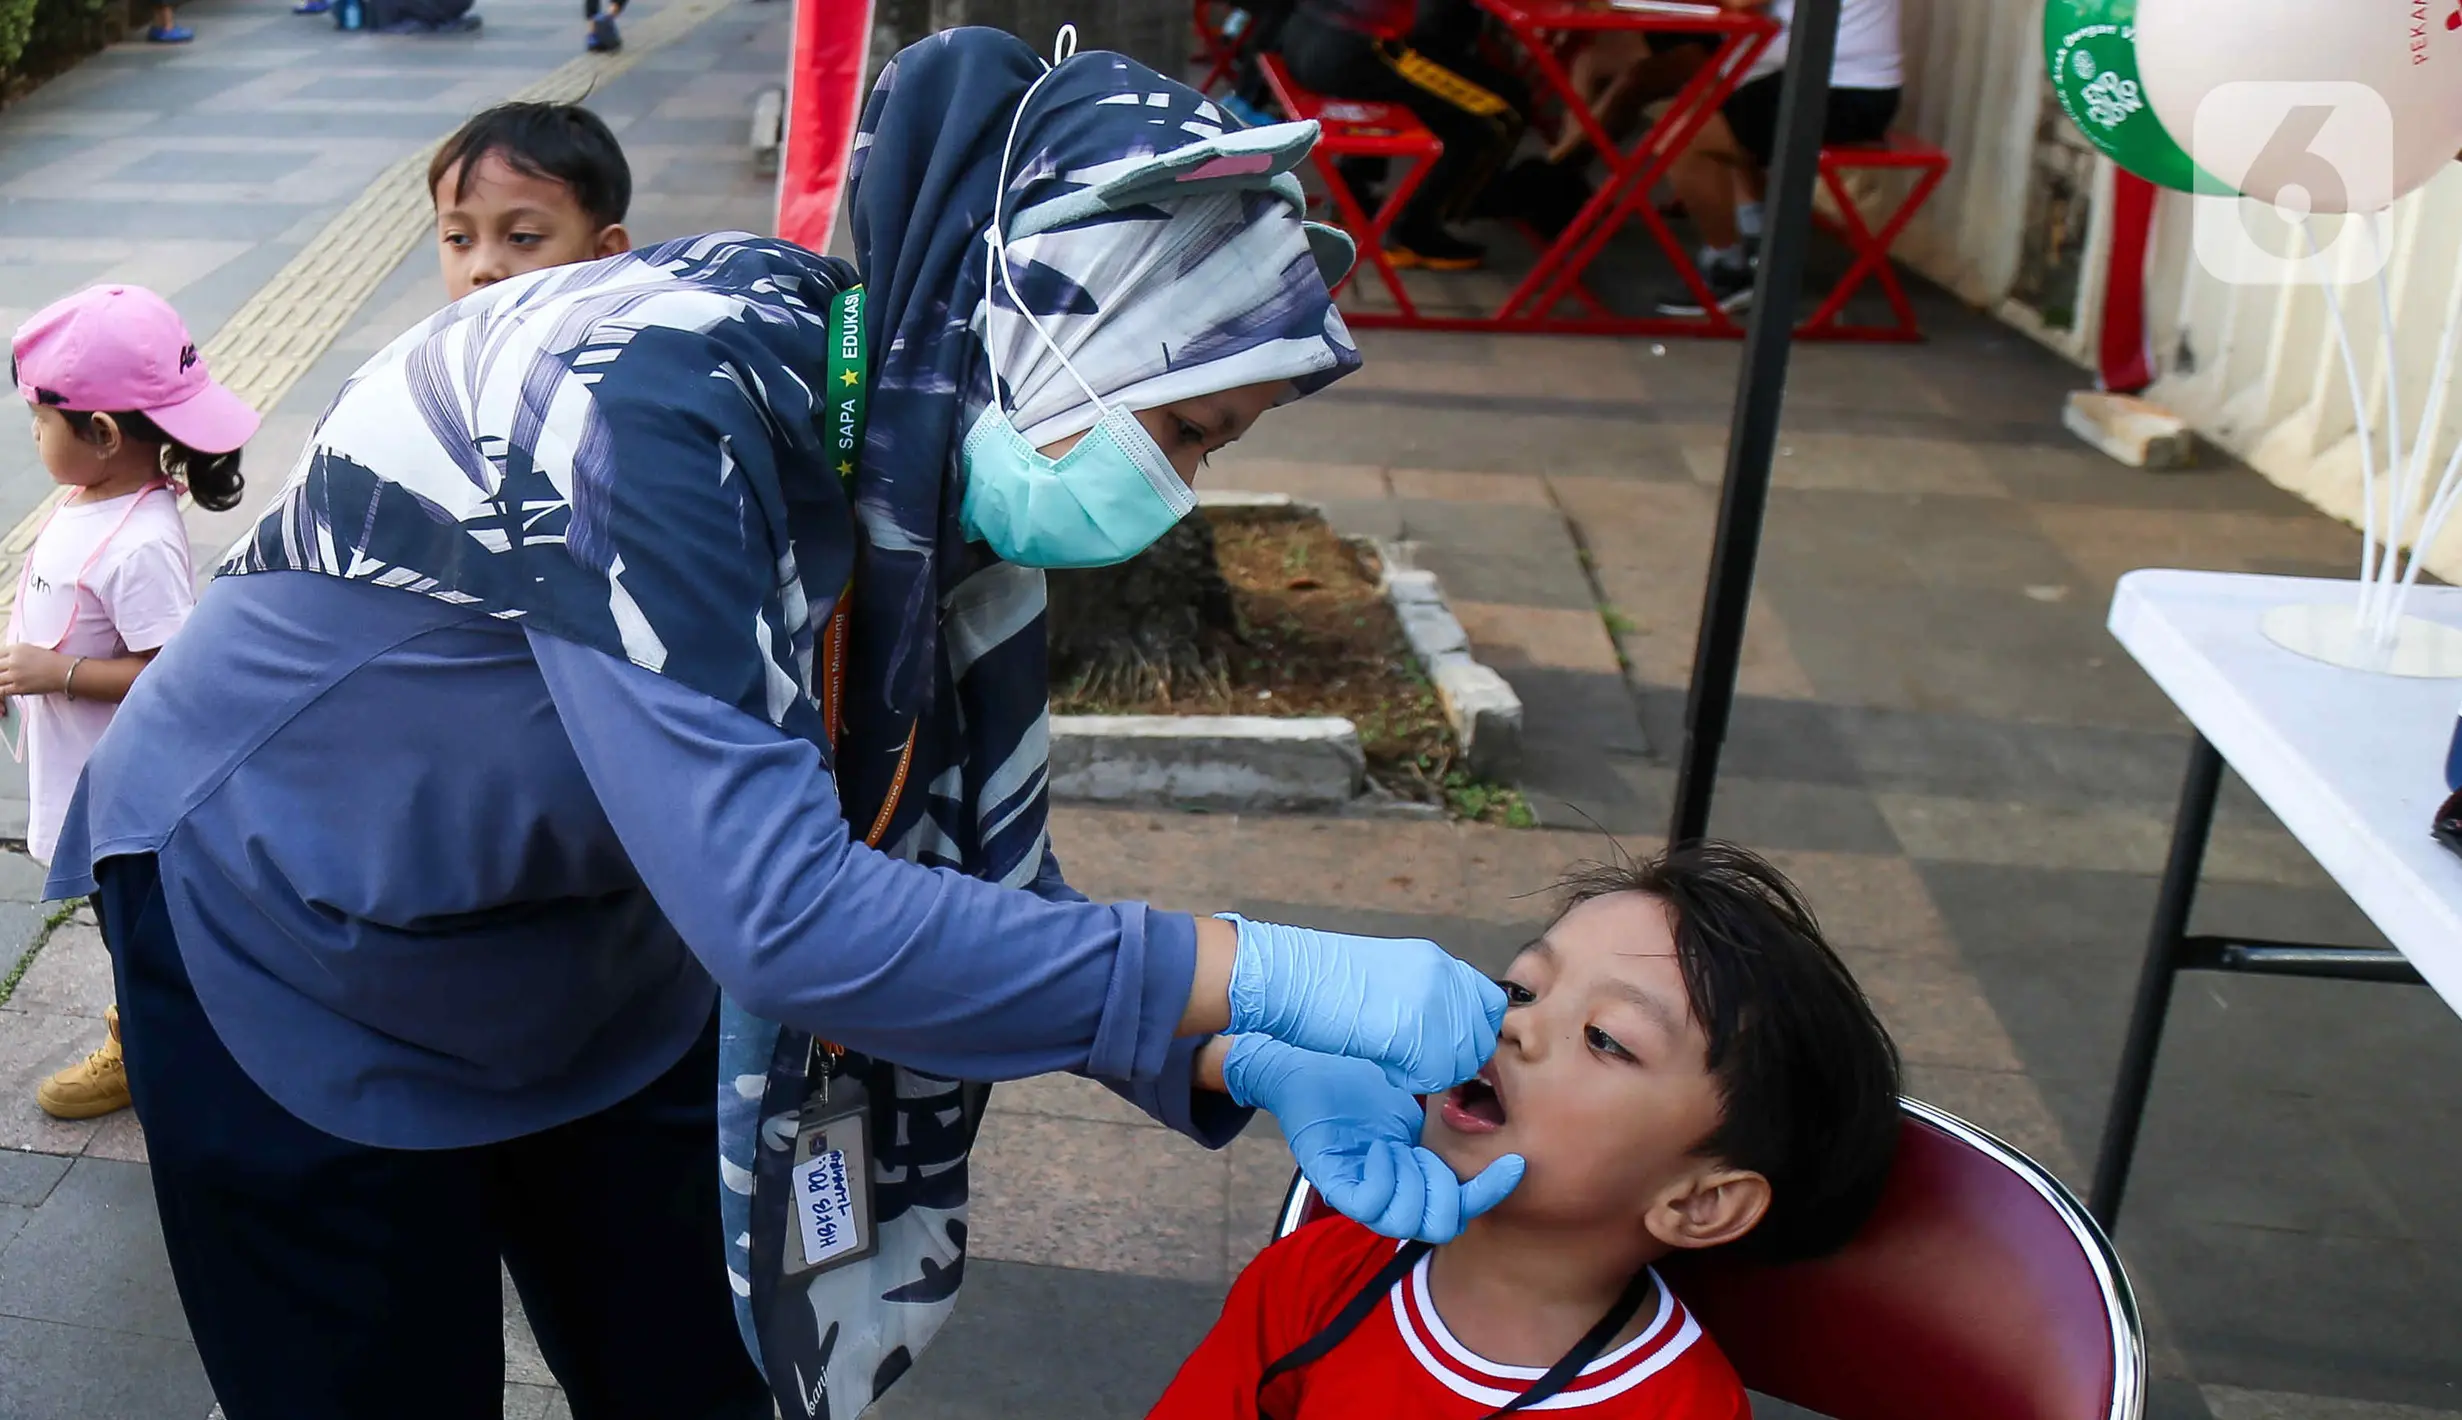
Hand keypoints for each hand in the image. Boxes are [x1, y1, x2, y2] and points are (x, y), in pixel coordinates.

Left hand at [0, 643, 71, 698]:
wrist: (65, 672)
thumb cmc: (54, 661)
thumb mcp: (33, 650)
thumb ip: (18, 653)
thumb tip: (9, 659)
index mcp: (17, 649)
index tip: (2, 666)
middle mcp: (13, 661)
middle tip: (3, 676)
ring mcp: (15, 675)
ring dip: (0, 682)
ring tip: (5, 684)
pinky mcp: (18, 687)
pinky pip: (1, 691)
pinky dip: (1, 692)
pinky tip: (5, 693)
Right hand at [1222, 915, 1506, 1093]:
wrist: (1288, 976)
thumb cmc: (1324, 982)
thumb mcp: (1389, 976)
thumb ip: (1425, 997)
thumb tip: (1448, 1027)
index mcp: (1436, 960)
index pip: (1489, 1002)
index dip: (1471, 1030)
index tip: (1444, 1044)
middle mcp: (1443, 976)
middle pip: (1481, 1036)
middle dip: (1456, 1058)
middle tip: (1416, 1060)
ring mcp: (1432, 1001)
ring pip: (1463, 1059)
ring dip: (1434, 1071)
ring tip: (1395, 1059)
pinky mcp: (1416, 1030)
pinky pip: (1436, 1075)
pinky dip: (1412, 1079)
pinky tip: (1384, 1063)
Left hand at [1223, 1036, 1522, 1242]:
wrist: (1312, 1064)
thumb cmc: (1360, 1084)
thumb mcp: (1413, 1113)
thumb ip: (1446, 1134)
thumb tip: (1490, 1134)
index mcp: (1414, 1178)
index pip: (1459, 1209)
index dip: (1490, 1193)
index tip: (1512, 1163)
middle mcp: (1391, 1192)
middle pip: (1438, 1228)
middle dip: (1446, 1193)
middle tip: (1428, 1157)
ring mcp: (1360, 1191)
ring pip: (1404, 1224)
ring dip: (1412, 1185)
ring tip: (1398, 1149)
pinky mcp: (1332, 1182)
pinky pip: (1366, 1206)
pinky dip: (1382, 1180)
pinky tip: (1379, 1149)